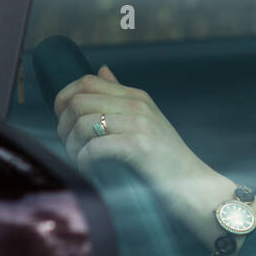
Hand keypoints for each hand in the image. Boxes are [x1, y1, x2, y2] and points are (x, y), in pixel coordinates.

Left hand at [53, 65, 226, 228]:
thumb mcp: (146, 120)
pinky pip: (95, 147)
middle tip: (71, 145)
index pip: (87, 82)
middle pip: (79, 102)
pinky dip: (85, 160)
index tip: (61, 119)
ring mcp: (140, 125)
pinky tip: (90, 168)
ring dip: (72, 146)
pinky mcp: (139, 148)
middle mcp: (138, 106)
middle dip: (64, 126)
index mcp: (137, 97)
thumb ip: (120, 97)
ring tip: (80, 159)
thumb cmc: (165, 160)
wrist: (194, 186)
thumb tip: (102, 70)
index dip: (63, 98)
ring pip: (83, 124)